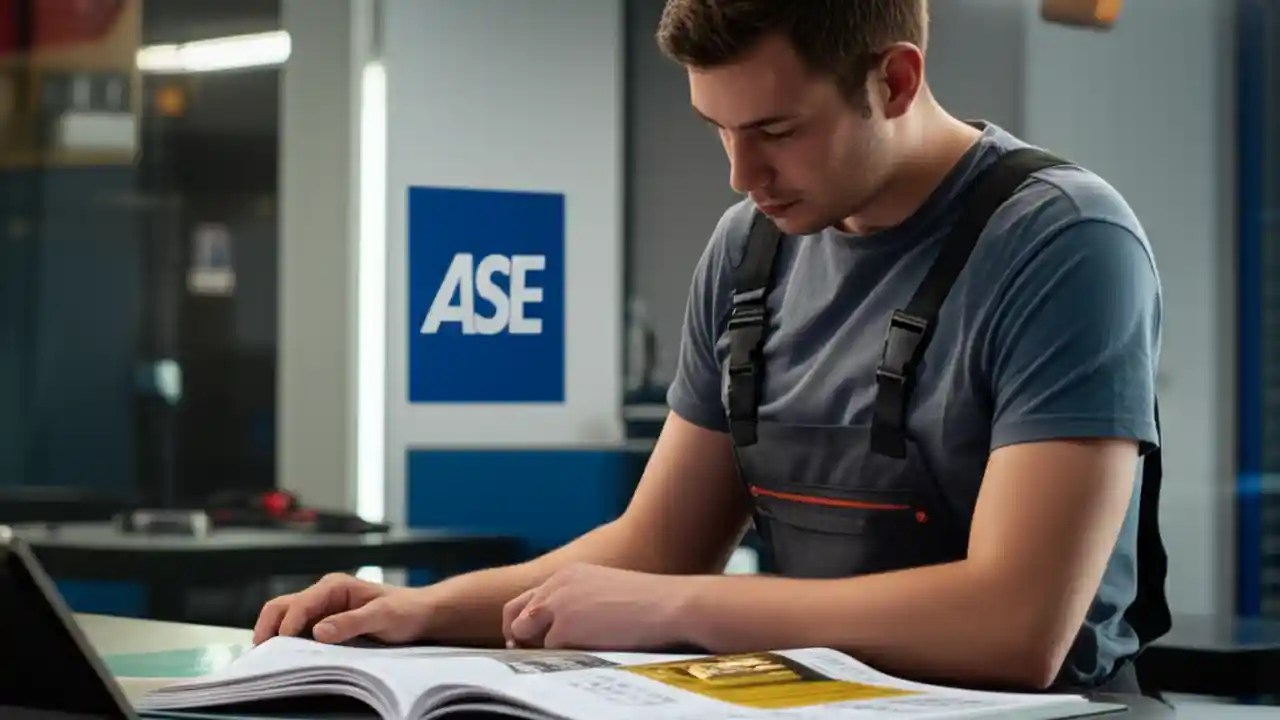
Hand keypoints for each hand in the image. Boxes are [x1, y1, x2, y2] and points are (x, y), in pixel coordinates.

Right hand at [252, 572, 433, 645]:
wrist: (420, 614)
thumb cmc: (405, 611)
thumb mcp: (383, 617)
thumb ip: (351, 622)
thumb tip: (318, 631)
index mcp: (335, 586)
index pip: (300, 602)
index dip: (288, 623)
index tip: (281, 644)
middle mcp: (324, 594)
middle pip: (282, 606)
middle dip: (268, 626)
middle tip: (260, 651)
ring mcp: (322, 609)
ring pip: (285, 618)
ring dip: (274, 635)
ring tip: (267, 658)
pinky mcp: (324, 623)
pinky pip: (298, 631)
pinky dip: (287, 642)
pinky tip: (285, 657)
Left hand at [502, 563, 693, 650]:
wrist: (671, 605)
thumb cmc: (649, 604)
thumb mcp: (604, 593)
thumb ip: (576, 604)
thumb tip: (553, 633)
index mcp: (568, 574)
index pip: (528, 599)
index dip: (526, 623)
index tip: (531, 640)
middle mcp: (557, 584)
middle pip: (514, 615)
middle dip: (518, 636)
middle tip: (529, 653)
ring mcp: (556, 605)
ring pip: (528, 636)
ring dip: (545, 647)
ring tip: (579, 649)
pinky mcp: (562, 627)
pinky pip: (551, 652)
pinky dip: (566, 656)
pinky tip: (593, 650)